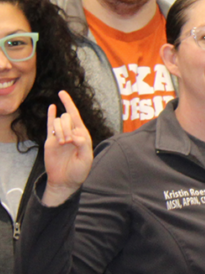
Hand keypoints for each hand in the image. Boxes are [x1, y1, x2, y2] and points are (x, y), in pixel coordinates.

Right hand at [43, 91, 93, 205]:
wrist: (65, 180)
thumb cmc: (79, 171)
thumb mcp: (86, 159)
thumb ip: (83, 145)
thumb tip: (75, 135)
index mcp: (82, 135)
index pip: (76, 116)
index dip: (69, 103)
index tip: (62, 93)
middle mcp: (72, 133)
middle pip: (67, 118)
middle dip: (67, 127)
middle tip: (67, 142)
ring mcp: (60, 135)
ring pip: (57, 122)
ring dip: (60, 130)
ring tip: (62, 143)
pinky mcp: (50, 141)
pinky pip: (49, 125)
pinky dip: (50, 116)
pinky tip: (51, 107)